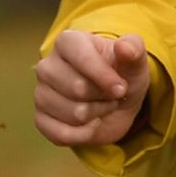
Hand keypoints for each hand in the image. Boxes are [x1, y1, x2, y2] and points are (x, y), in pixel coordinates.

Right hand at [33, 30, 152, 147]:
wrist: (115, 102)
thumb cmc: (122, 74)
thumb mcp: (134, 61)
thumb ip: (134, 49)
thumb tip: (124, 47)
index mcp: (68, 42)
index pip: (82, 58)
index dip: (106, 77)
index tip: (122, 88)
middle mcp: (47, 66)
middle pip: (78, 89)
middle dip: (104, 97)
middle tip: (110, 94)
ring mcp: (40, 93)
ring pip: (74, 114)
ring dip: (97, 114)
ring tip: (100, 104)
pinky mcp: (41, 119)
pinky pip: (62, 134)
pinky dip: (84, 134)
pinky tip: (90, 123)